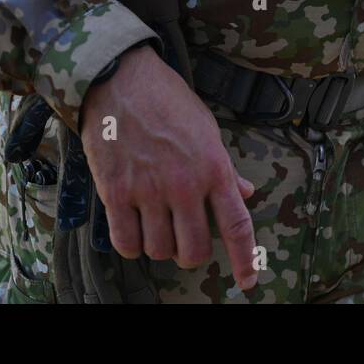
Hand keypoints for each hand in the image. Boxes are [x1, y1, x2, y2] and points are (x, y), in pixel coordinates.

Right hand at [79, 44, 258, 289]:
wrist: (120, 79)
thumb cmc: (168, 100)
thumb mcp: (207, 128)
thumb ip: (226, 168)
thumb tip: (246, 194)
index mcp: (214, 168)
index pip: (237, 226)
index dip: (244, 260)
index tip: (248, 283)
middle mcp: (184, 185)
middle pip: (194, 250)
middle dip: (192, 253)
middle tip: (185, 237)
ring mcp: (148, 191)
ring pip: (160, 250)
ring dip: (160, 246)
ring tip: (157, 223)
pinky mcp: (115, 192)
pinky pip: (125, 242)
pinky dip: (131, 244)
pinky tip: (134, 228)